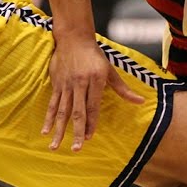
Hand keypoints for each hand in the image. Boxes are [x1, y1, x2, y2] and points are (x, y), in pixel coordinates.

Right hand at [42, 34, 143, 151]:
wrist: (73, 38)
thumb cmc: (95, 55)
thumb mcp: (110, 70)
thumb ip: (123, 89)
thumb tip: (140, 101)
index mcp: (95, 80)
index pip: (93, 106)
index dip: (91, 123)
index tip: (89, 138)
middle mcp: (80, 83)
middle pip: (78, 112)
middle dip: (77, 132)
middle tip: (76, 149)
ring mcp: (66, 84)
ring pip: (63, 111)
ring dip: (59, 130)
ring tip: (56, 146)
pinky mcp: (56, 84)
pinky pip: (52, 104)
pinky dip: (48, 118)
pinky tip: (45, 131)